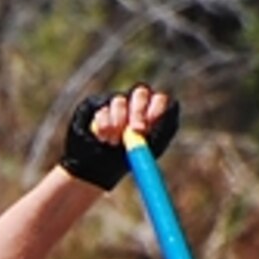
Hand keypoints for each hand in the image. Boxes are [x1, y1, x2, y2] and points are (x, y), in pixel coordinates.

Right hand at [60, 86, 177, 188]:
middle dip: (137, 111)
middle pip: (140, 93)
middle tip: (135, 129)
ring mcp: (118, 104)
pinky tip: (103, 140)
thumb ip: (147, 146)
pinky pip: (101, 112)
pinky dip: (102, 126)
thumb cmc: (127, 159)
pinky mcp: (99, 108)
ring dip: (117, 121)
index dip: (156, 110)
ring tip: (113, 142)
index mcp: (153, 112)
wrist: (99, 165)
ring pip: (119, 101)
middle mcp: (137, 103)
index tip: (150, 125)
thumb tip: (145, 144)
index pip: (159, 100)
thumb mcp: (142, 155)